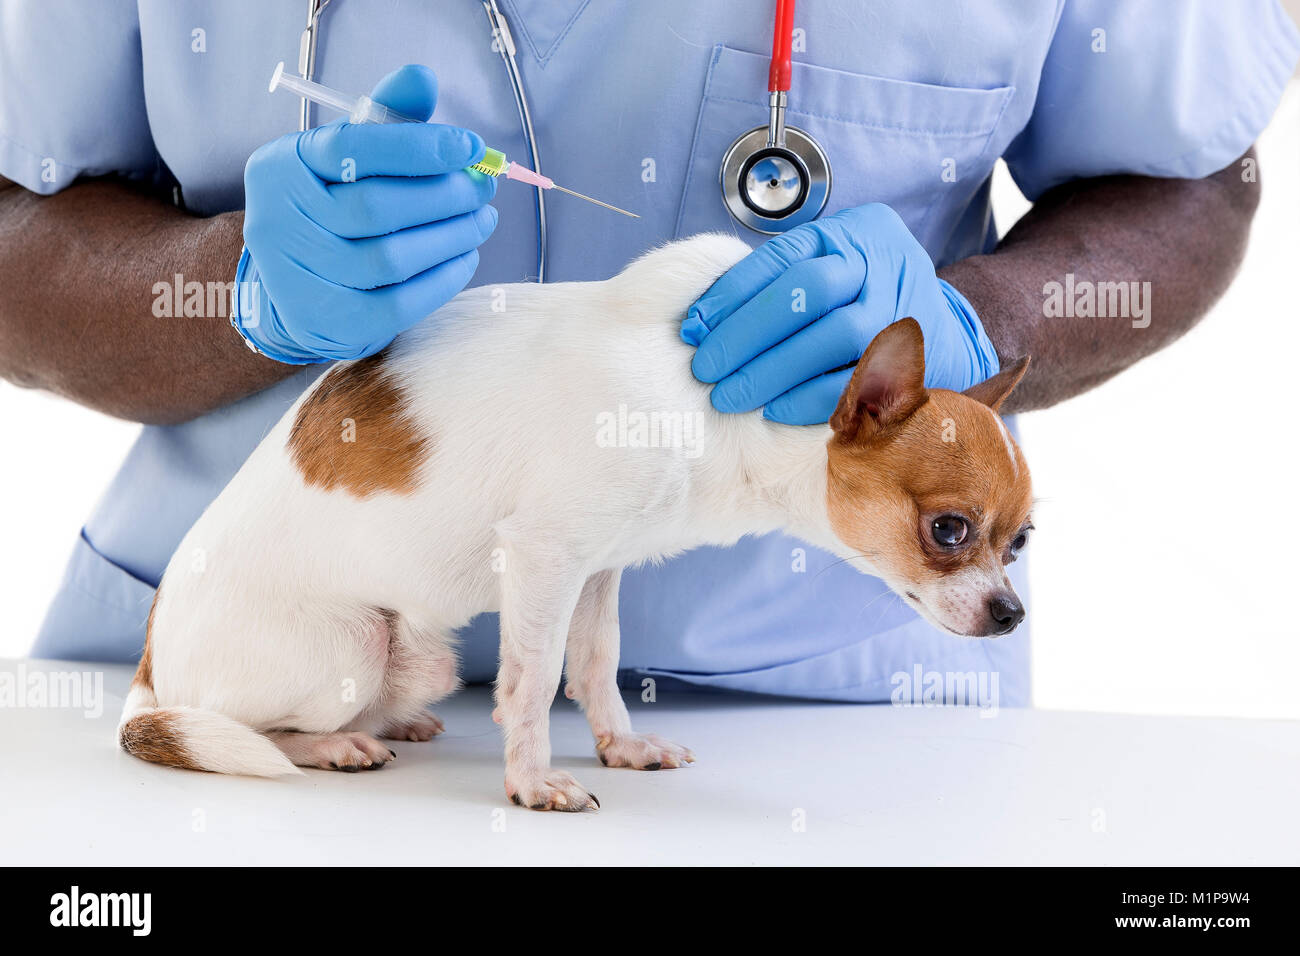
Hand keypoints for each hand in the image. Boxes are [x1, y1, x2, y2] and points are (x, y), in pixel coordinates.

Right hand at [233, 65, 497, 362]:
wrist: (294, 285)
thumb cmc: (332, 205)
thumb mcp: (347, 155)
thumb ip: (385, 118)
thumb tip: (422, 78)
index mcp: (285, 165)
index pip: (353, 149)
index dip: (419, 148)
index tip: (470, 147)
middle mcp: (281, 220)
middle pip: (377, 208)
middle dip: (445, 195)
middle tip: (482, 188)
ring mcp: (301, 276)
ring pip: (392, 258)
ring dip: (452, 237)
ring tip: (481, 220)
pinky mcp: (330, 320)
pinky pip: (400, 302)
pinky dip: (444, 278)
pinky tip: (466, 257)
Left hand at [682, 203, 999, 424]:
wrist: (943, 332)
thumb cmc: (864, 300)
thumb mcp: (830, 267)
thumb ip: (781, 281)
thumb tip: (704, 320)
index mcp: (852, 234)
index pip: (785, 256)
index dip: (733, 293)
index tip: (693, 328)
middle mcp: (880, 263)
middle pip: (809, 292)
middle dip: (748, 334)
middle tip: (706, 369)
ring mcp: (902, 309)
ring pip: (835, 335)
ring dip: (775, 370)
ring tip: (731, 395)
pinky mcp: (913, 357)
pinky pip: (860, 378)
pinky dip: (812, 397)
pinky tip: (776, 409)